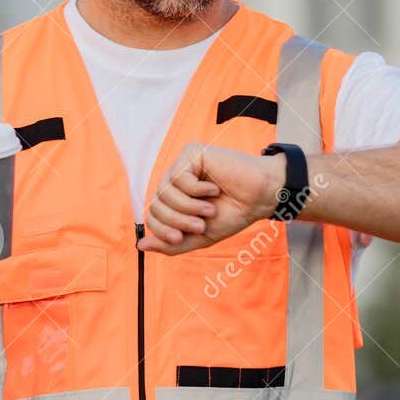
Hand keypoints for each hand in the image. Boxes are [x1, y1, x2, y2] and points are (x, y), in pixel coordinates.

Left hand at [138, 142, 283, 255]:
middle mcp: (174, 182)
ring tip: (210, 209)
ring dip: (189, 207)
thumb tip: (140, 245)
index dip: (162, 230)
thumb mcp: (200, 237)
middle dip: (178, 221)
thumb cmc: (232, 214)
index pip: (152, 216)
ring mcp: (181, 166)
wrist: (259, 198)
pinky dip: (198, 190)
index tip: (180, 237)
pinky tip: (214, 188)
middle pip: (156, 205)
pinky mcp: (191, 154)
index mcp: (174, 200)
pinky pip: (180, 178)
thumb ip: (171, 244)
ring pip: (165, 192)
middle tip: (201, 224)